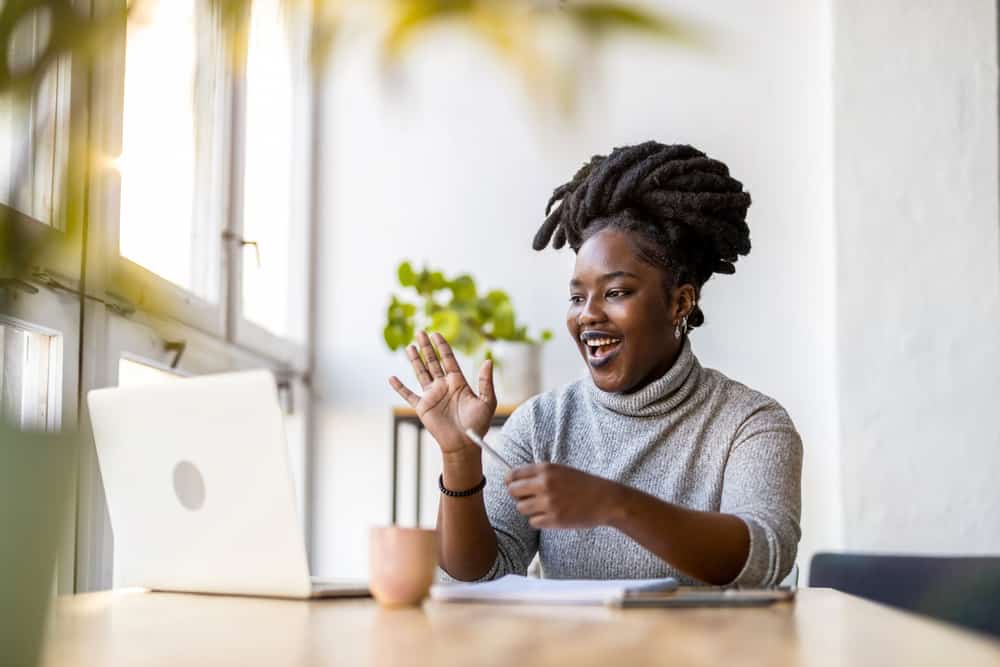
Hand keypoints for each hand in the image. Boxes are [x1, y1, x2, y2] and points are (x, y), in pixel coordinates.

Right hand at [388, 331, 496, 455]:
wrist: (464, 444)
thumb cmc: (477, 425)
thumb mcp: (487, 401)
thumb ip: (485, 381)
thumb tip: (488, 360)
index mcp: (458, 382)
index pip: (448, 359)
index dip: (442, 346)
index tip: (436, 333)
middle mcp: (443, 386)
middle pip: (433, 362)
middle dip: (426, 347)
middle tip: (420, 332)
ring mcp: (432, 396)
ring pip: (421, 373)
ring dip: (415, 360)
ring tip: (409, 346)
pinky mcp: (422, 407)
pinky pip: (408, 395)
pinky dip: (399, 387)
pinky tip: (391, 378)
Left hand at [505, 464, 623, 528]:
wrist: (605, 500)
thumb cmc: (582, 484)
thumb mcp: (560, 470)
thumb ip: (539, 473)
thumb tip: (512, 481)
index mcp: (546, 469)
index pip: (513, 474)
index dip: (510, 481)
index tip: (513, 485)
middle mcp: (545, 484)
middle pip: (513, 491)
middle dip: (517, 496)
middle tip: (527, 498)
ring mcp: (549, 503)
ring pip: (521, 508)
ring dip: (528, 509)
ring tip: (542, 507)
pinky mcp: (554, 519)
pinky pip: (533, 522)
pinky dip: (539, 520)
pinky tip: (551, 515)